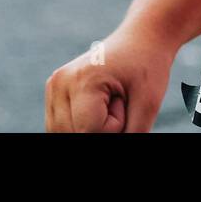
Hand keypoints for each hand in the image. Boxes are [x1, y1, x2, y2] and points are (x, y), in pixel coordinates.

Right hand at [45, 19, 175, 132]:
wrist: (142, 39)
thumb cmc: (147, 68)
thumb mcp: (148, 105)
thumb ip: (130, 136)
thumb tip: (112, 162)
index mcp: (82, 79)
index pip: (90, 132)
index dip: (115, 125)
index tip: (125, 99)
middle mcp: (59, 82)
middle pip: (74, 134)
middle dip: (101, 127)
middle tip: (118, 99)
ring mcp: (53, 87)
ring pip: (63, 134)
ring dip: (90, 127)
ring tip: (107, 100)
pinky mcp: (53, 93)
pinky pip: (62, 128)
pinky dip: (81, 126)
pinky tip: (96, 104)